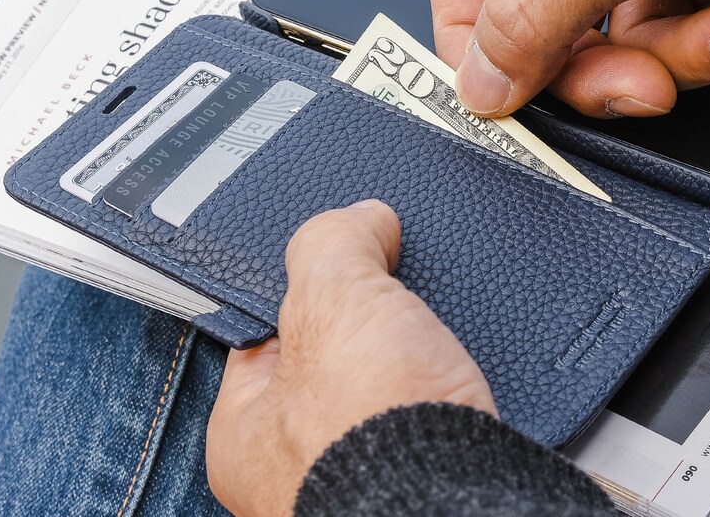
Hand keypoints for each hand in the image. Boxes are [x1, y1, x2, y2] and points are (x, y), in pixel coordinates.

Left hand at [206, 201, 495, 515]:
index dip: (299, 284)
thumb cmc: (370, 434)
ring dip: (418, 351)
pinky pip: (439, 407)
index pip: (262, 336)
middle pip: (334, 357)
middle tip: (390, 291)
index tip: (333, 254)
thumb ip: (331, 244)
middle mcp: (299, 466)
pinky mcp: (432, 474)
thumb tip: (363, 220)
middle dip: (369, 318)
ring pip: (392, 383)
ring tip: (434, 326)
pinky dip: (456, 381)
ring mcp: (368, 473)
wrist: (458, 503)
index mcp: (244, 435)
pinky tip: (465, 362)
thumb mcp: (331, 298)